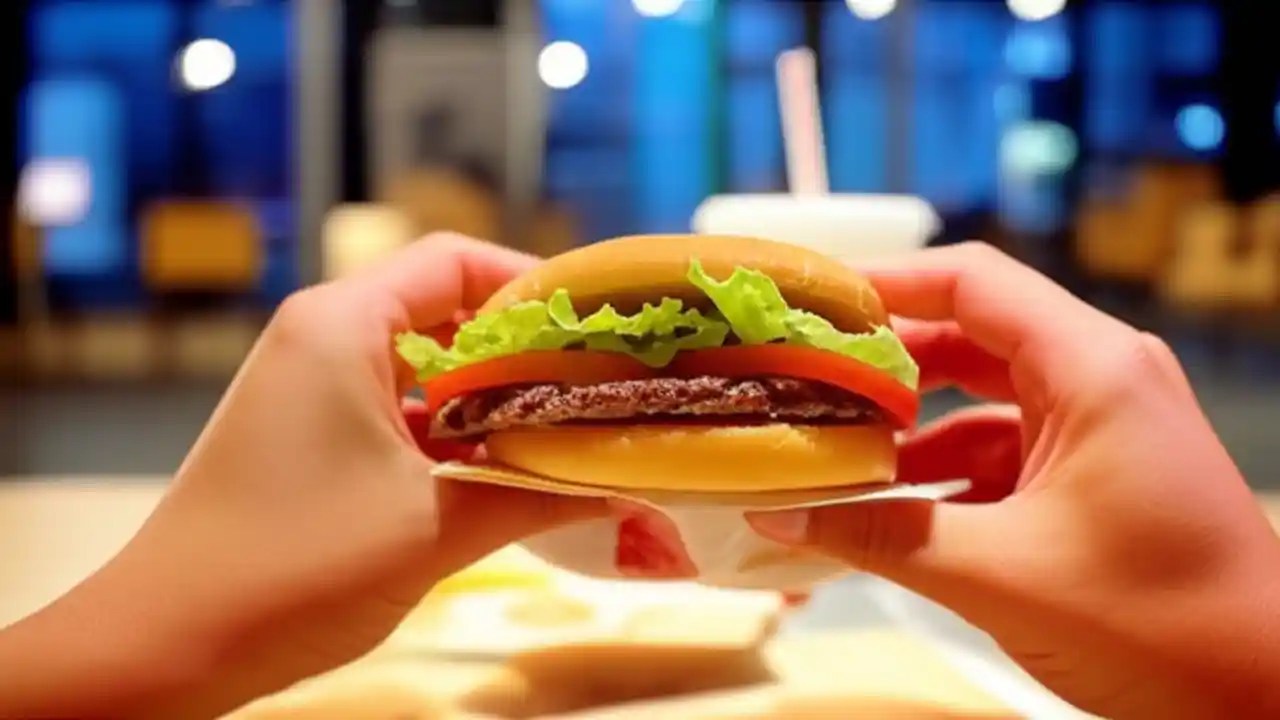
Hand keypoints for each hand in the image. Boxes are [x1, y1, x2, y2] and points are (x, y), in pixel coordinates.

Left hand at [0, 235, 600, 718]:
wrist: (166, 645)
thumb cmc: (294, 566)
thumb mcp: (434, 527)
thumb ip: (538, 497)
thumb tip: (629, 491)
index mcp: (342, 324)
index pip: (455, 261)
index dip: (535, 285)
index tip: (597, 327)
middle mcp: (320, 338)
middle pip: (442, 309)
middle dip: (522, 347)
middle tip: (594, 384)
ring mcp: (307, 389)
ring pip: (421, 366)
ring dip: (488, 396)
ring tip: (561, 429)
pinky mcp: (304, 436)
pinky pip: (394, 409)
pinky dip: (449, 431)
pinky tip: (500, 471)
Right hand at [749, 243, 1279, 718]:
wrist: (1261, 701)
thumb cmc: (1161, 625)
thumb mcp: (999, 575)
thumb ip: (881, 536)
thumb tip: (778, 513)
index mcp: (1093, 369)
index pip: (973, 281)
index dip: (885, 282)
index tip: (811, 303)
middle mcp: (1100, 379)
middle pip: (968, 336)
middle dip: (883, 365)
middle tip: (804, 382)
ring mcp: (1102, 428)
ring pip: (981, 400)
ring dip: (910, 429)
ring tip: (833, 455)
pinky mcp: (1096, 475)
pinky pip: (1003, 450)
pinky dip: (945, 473)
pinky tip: (890, 509)